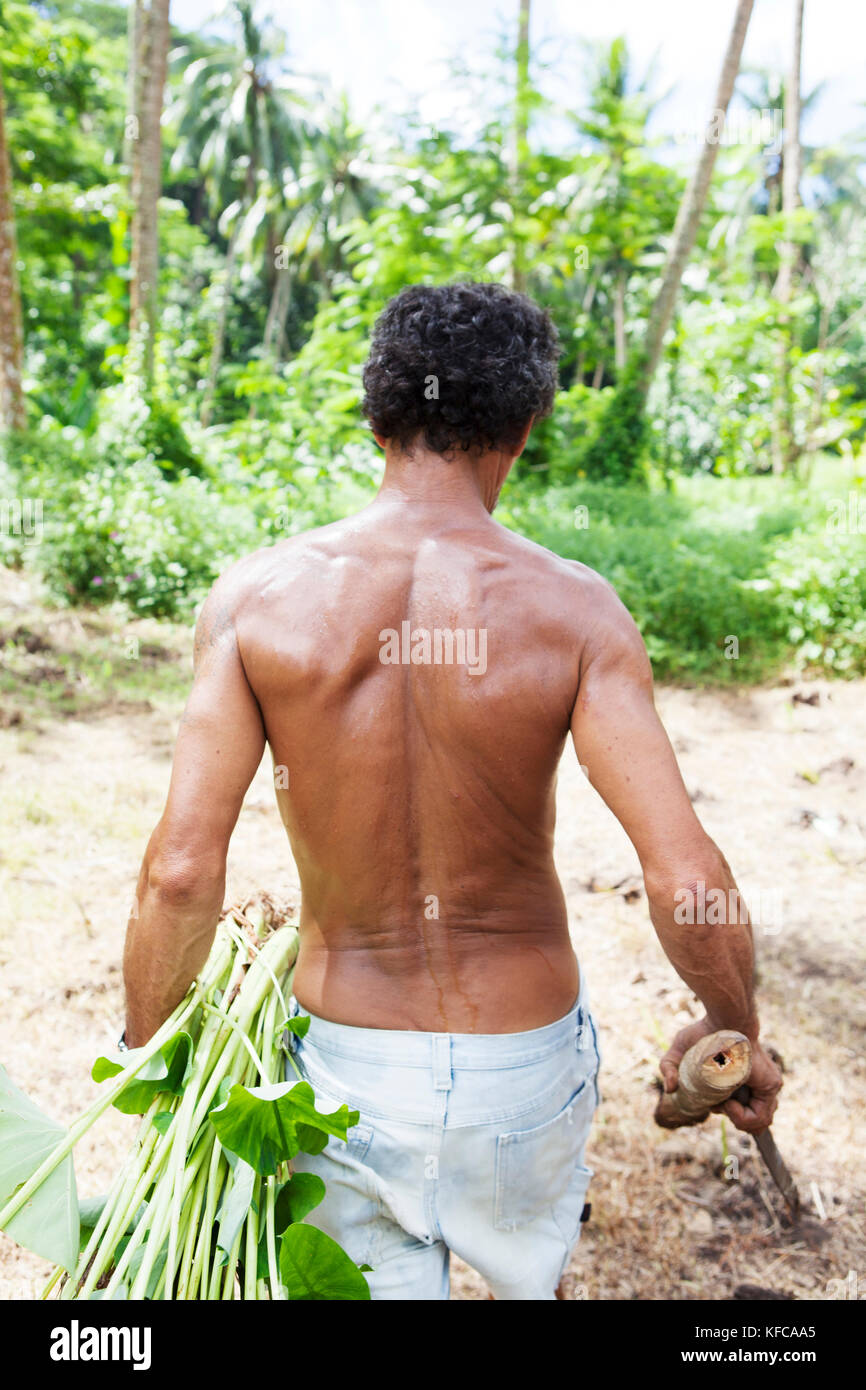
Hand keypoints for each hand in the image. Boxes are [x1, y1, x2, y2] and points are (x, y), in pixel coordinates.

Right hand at [659, 1017, 782, 1133]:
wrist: (725, 1020)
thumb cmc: (704, 1031)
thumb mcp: (679, 1050)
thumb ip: (668, 1068)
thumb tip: (671, 1090)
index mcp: (742, 1081)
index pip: (743, 1110)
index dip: (725, 1112)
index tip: (712, 1102)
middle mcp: (757, 1085)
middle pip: (753, 1118)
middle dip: (733, 1117)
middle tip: (719, 1103)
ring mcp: (766, 1085)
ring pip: (759, 1121)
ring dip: (736, 1119)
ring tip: (725, 1103)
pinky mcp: (771, 1085)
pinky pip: (761, 1117)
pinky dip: (743, 1118)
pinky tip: (730, 1103)